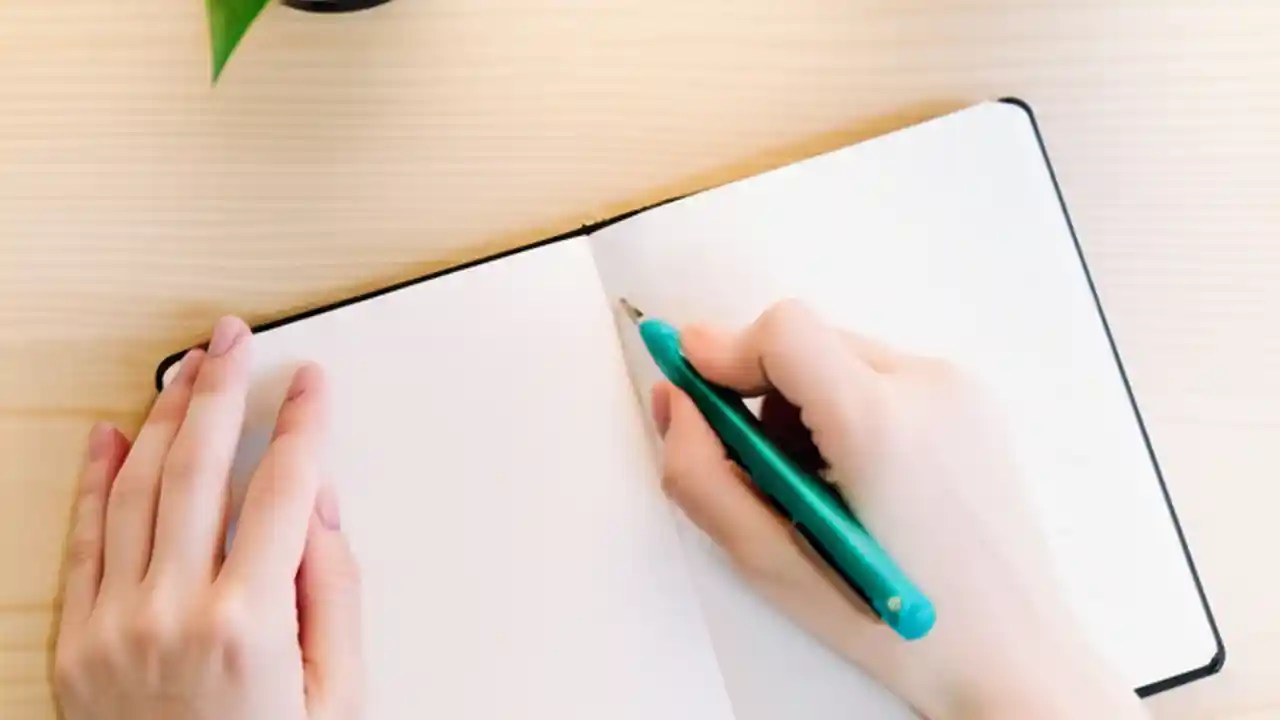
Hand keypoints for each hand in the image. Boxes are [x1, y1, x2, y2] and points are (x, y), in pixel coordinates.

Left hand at [54, 317, 362, 719]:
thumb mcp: (339, 694)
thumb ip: (335, 591)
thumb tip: (320, 509)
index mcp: (250, 622)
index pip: (284, 488)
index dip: (304, 425)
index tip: (311, 385)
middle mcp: (173, 611)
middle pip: (199, 467)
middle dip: (220, 388)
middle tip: (233, 340)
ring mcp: (113, 623)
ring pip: (135, 487)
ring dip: (161, 417)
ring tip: (184, 370)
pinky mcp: (74, 641)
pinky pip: (81, 539)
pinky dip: (92, 480)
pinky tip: (108, 436)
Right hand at [652, 301, 1147, 719]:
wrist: (1011, 655)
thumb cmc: (899, 626)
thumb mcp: (770, 564)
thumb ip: (701, 474)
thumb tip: (675, 401)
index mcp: (880, 426)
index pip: (784, 330)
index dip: (725, 351)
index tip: (694, 384)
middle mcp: (929, 388)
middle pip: (808, 342)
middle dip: (765, 393)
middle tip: (764, 470)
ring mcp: (962, 389)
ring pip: (843, 357)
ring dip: (809, 405)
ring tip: (822, 488)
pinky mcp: (976, 400)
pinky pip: (884, 376)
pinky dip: (853, 411)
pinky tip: (864, 481)